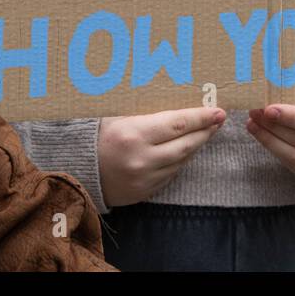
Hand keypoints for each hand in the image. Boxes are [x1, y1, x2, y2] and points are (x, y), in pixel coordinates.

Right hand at [98, 107, 223, 207]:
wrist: (76, 171)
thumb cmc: (97, 136)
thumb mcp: (118, 117)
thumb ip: (148, 113)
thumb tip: (180, 103)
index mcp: (134, 134)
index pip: (178, 124)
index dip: (201, 117)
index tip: (217, 111)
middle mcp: (141, 159)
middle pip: (185, 145)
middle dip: (205, 131)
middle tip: (218, 120)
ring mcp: (144, 179)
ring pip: (181, 161)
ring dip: (195, 146)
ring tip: (205, 133)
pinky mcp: (144, 192)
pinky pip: (170, 174)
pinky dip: (180, 161)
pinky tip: (185, 150)